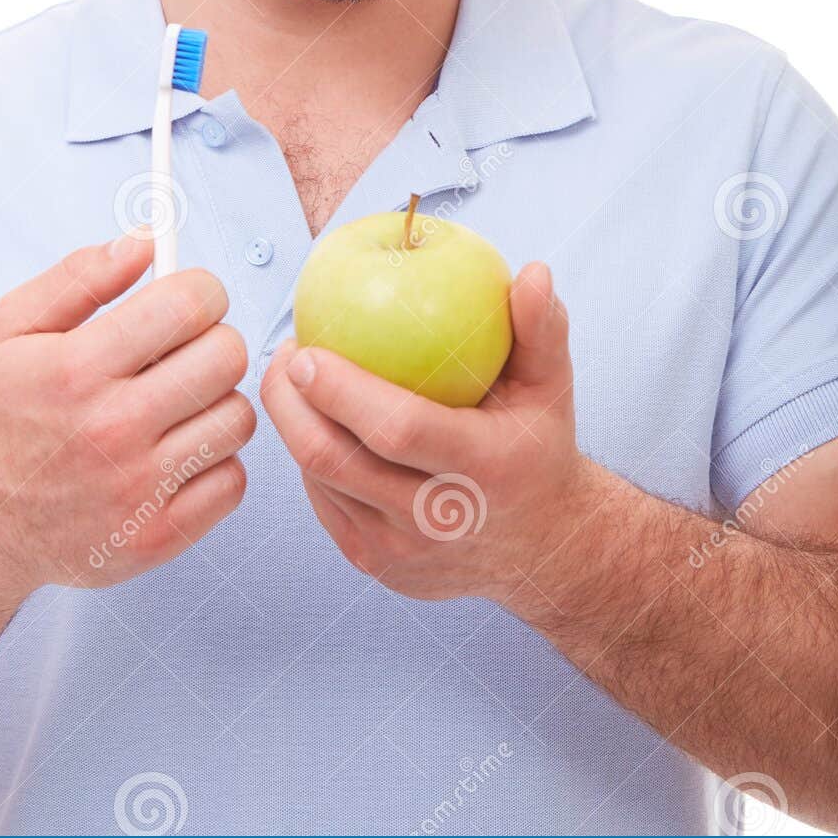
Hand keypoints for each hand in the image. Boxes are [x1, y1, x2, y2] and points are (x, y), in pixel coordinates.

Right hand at [0, 234, 254, 592]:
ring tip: (177, 405)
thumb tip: (148, 241)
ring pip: (238, 417)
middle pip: (226, 356)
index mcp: (77, 368)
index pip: (189, 304)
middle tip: (185, 352)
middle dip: (213, 341)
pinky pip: (234, 480)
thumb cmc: (2, 414)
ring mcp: (139, 489)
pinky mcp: (159, 537)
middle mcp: (112, 429)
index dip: (199, 290)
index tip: (186, 302)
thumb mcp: (13, 328)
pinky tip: (176, 454)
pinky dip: (214, 464)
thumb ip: (80, 275)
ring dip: (216, 404)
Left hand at [261, 262, 590, 603]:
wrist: (545, 549)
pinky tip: (315, 420)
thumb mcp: (551, 386)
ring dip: (293, 426)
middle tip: (286, 355)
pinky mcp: (376, 566)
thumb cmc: (539, 448)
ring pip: (320, 481)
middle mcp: (438, 520)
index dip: (339, 391)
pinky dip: (311, 458)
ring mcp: (402, 551)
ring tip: (293, 379)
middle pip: (335, 459)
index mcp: (483, 468)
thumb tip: (531, 271)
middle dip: (290, 404)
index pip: (396, 429)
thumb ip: (541, 327)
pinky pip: (323, 503)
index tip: (306, 350)